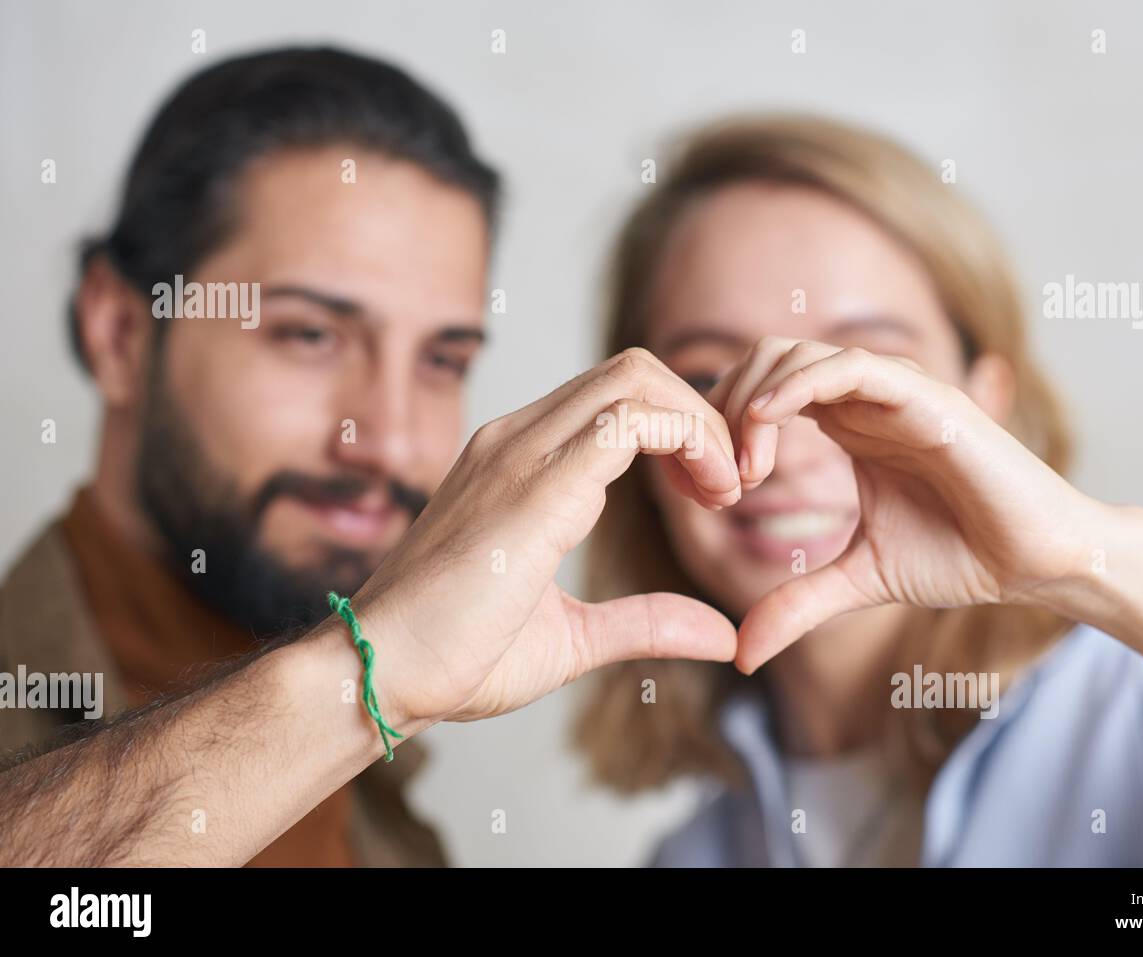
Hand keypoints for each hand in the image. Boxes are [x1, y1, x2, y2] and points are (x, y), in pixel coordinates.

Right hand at [352, 348, 741, 725]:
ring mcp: (519, 453)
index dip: (682, 428)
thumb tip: (721, 634)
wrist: (379, 675)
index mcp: (521, 462)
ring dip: (700, 423)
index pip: (618, 397)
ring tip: (724, 490)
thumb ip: (646, 622)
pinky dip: (688, 438)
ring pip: (635, 379)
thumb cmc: (457, 656)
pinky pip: (627, 420)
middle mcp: (517, 439)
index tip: (713, 491)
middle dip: (700, 413)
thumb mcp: (574, 637)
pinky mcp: (532, 485)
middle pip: (634, 371)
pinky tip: (706, 494)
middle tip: (731, 485)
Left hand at [709, 336, 1107, 671]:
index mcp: (847, 425)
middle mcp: (865, 398)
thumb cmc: (960, 556)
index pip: (762, 390)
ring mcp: (896, 392)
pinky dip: (799, 384)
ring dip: (754, 400)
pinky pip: (851, 367)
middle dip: (726, 407)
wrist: (1037, 563)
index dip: (723, 426)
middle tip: (719, 476)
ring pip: (798, 353)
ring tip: (744, 465)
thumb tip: (741, 655)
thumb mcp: (858, 580)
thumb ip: (799, 603)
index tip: (708, 487)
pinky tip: (766, 421)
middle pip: (766, 359)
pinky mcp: (927, 398)